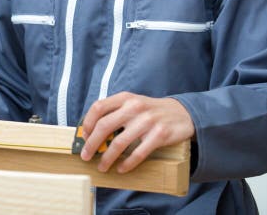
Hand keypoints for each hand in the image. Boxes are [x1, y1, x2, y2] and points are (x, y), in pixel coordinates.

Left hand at [80, 92, 194, 172]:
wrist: (182, 113)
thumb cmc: (150, 111)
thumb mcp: (133, 104)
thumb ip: (115, 113)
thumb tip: (91, 133)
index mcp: (125, 98)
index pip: (98, 107)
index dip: (88, 123)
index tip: (84, 137)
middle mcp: (134, 107)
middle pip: (104, 126)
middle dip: (92, 144)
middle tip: (86, 156)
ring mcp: (148, 121)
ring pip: (119, 143)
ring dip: (107, 158)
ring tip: (102, 166)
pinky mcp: (160, 135)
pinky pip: (138, 153)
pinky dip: (127, 163)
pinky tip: (121, 169)